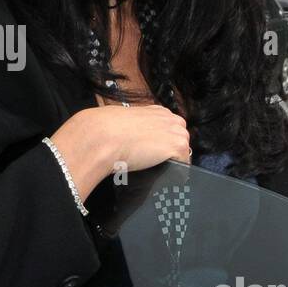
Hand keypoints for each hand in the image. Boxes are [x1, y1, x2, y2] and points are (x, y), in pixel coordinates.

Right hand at [49, 105, 190, 199]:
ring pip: (183, 151)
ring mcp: (175, 131)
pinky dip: (176, 172)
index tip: (155, 152)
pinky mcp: (178, 146)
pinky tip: (161, 175)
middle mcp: (169, 118)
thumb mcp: (119, 121)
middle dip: (171, 151)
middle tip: (155, 164)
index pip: (170, 127)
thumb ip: (131, 127)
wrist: (103, 137)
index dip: (163, 141)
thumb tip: (127, 137)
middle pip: (180, 138)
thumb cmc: (104, 129)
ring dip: (173, 161)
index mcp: (156, 111)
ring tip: (157, 171)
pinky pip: (184, 164)